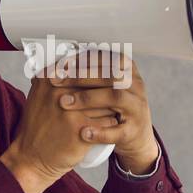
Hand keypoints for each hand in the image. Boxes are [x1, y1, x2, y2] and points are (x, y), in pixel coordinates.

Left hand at [49, 48, 157, 173]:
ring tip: (64, 102)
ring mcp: (136, 108)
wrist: (136, 135)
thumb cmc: (114, 107)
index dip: (81, 59)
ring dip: (88, 98)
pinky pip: (118, 131)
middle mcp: (135, 86)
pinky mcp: (133, 131)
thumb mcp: (105, 86)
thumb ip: (87, 73)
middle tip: (56, 80)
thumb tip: (56, 66)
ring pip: (115, 96)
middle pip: (109, 74)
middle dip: (80, 76)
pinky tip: (83, 132)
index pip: (105, 57)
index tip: (61, 64)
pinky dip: (100, 132)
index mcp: (127, 70)